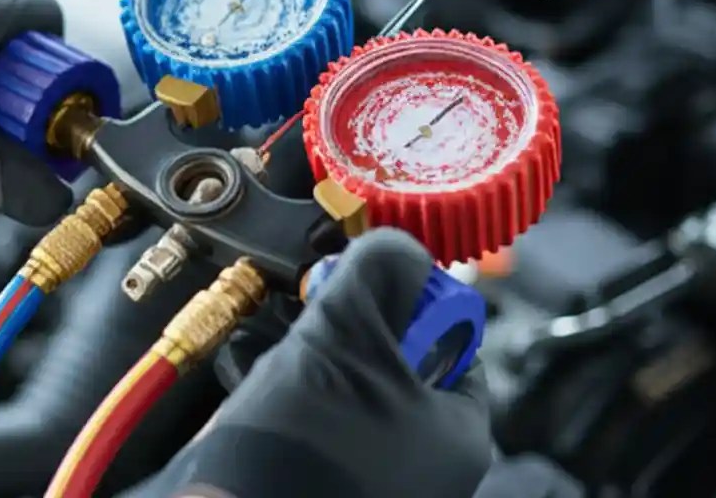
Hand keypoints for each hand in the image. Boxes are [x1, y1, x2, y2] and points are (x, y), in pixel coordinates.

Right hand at [136, 229, 492, 497]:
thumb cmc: (303, 443)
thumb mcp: (348, 333)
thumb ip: (377, 274)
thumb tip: (396, 243)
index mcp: (458, 432)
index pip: (453, 340)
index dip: (406, 301)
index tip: (362, 289)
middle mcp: (425, 461)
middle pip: (392, 359)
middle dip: (343, 332)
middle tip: (311, 324)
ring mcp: (373, 476)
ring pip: (344, 388)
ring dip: (305, 363)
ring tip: (276, 364)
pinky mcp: (323, 481)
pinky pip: (312, 422)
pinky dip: (285, 401)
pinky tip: (257, 391)